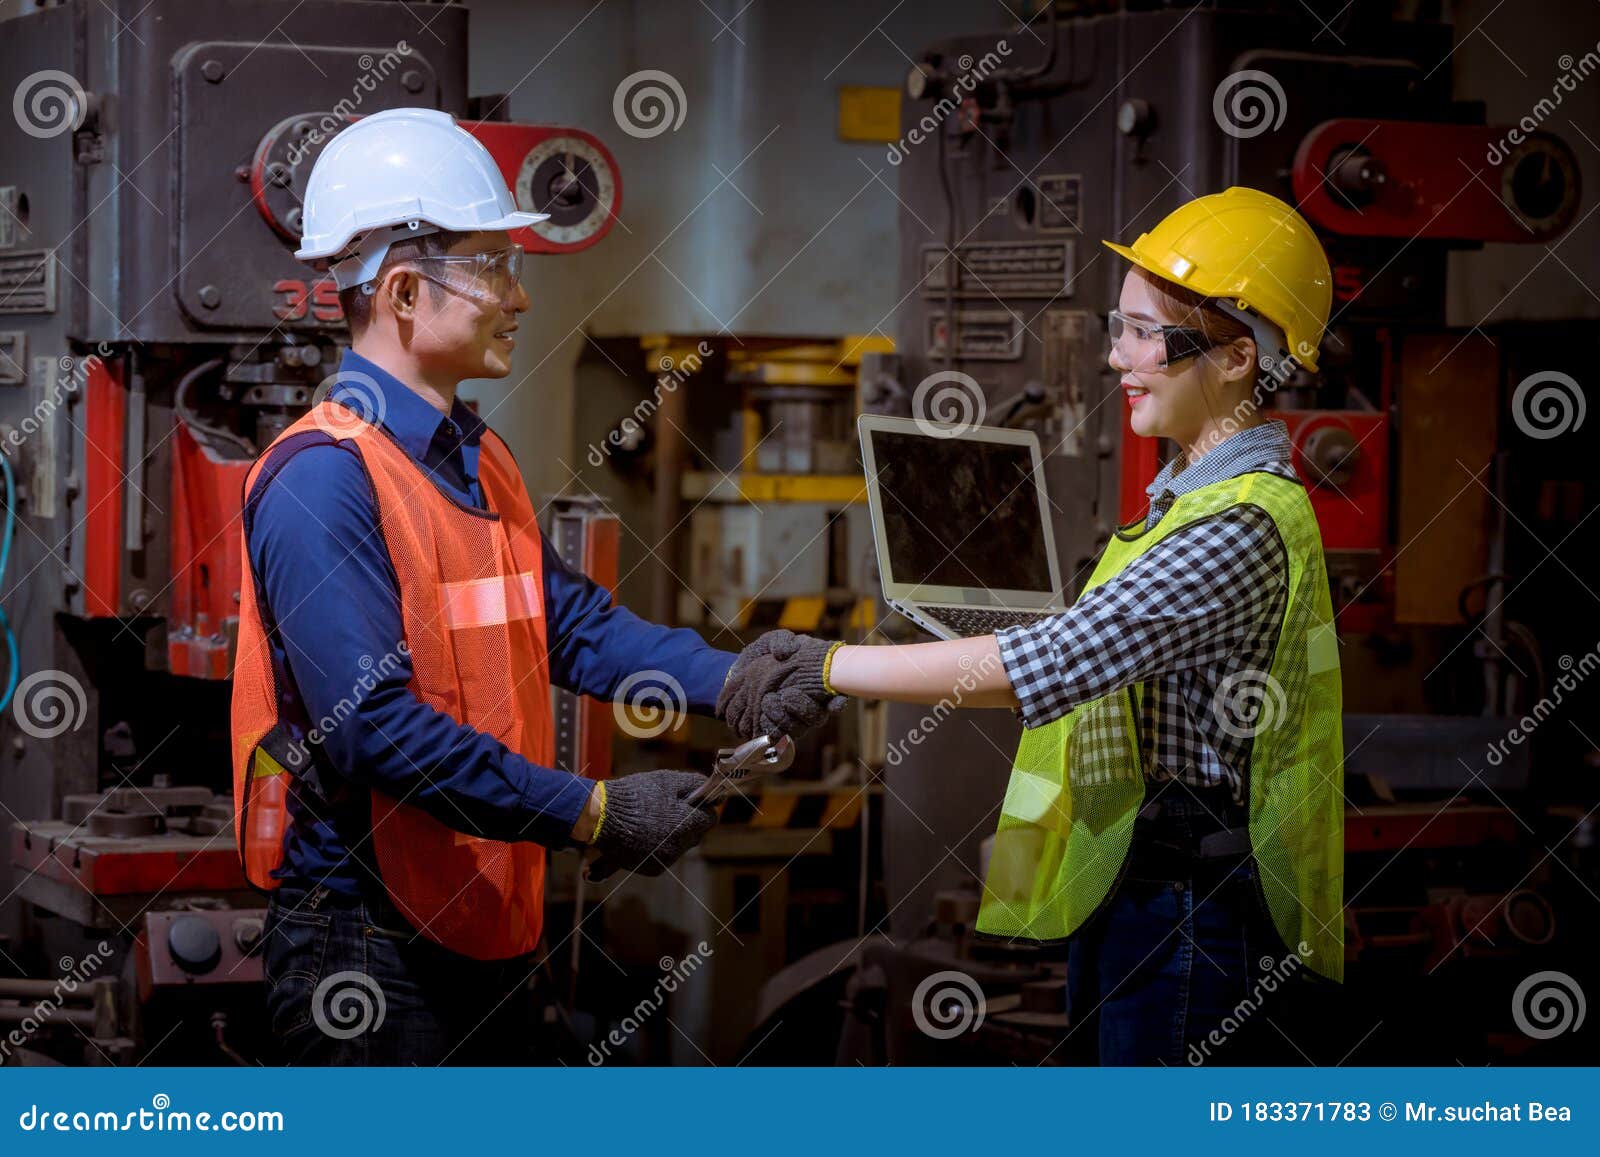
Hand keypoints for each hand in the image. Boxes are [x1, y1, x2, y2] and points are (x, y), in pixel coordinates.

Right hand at [586, 769, 719, 881]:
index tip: (691, 802)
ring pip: (681, 846)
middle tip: (671, 809)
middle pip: (696, 834)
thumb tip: (716, 795)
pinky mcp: (653, 869)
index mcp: (687, 825)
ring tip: (654, 821)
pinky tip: (645, 834)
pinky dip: (659, 847)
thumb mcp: (668, 780)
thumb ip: (696, 784)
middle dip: (688, 822)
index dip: (702, 808)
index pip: (710, 818)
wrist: (601, 818)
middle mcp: (680, 847)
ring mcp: (666, 860)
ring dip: (674, 835)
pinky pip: (665, 856)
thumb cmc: (637, 795)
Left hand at [716, 629, 844, 740]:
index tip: (835, 703)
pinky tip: (760, 715)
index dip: (838, 703)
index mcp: (815, 686)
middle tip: (787, 696)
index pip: (836, 699)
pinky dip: (768, 727)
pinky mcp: (774, 729)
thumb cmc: (765, 656)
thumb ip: (780, 640)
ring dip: (783, 718)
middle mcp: (809, 706)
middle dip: (803, 709)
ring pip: (795, 729)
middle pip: (815, 718)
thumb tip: (783, 652)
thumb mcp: (773, 641)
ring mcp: (793, 720)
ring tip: (768, 701)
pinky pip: (775, 735)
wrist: (742, 670)